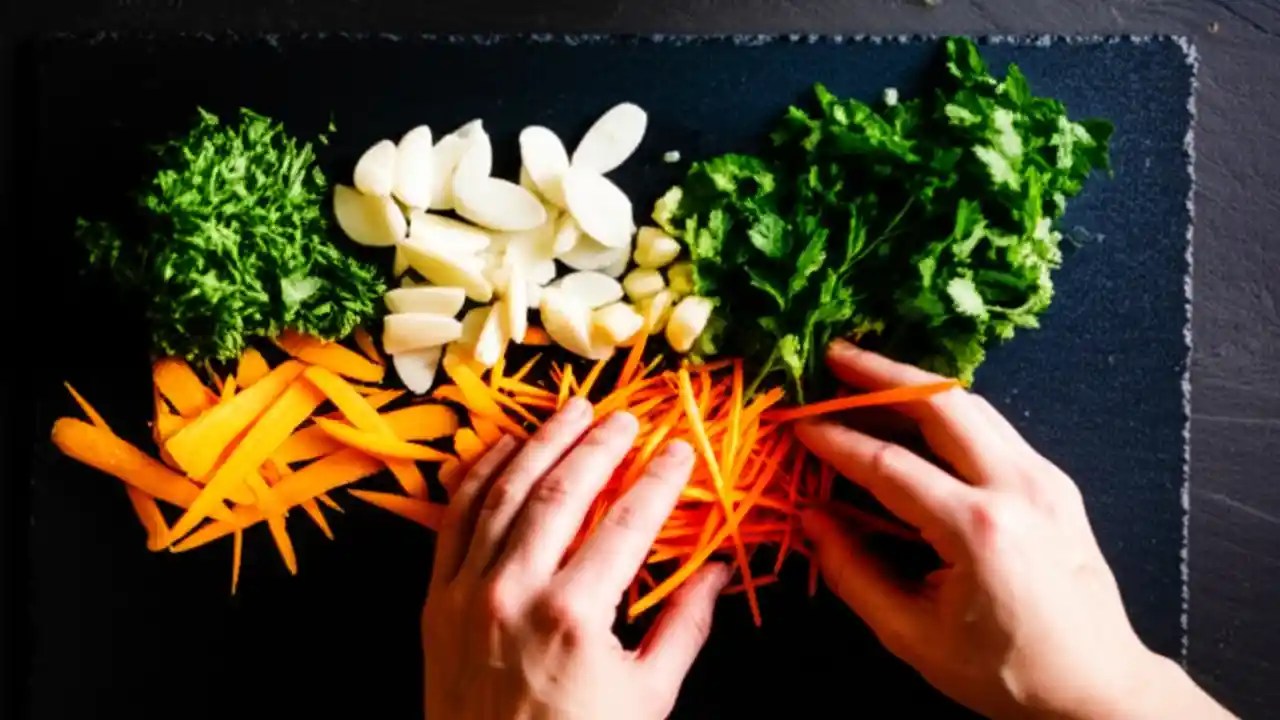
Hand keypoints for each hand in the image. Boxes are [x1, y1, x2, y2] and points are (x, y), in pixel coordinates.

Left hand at [422, 398, 730, 719]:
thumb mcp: (648, 698)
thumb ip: (685, 627)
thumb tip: (720, 571)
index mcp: (576, 617)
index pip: (629, 522)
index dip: (660, 479)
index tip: (681, 450)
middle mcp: (517, 592)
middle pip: (564, 490)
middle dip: (601, 444)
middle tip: (629, 418)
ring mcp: (468, 592)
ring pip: (505, 492)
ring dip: (542, 442)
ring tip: (574, 410)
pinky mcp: (435, 602)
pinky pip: (453, 519)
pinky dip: (478, 475)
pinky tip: (503, 447)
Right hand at [796, 341, 1231, 719]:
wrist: (1097, 687)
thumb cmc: (1003, 672)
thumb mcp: (912, 636)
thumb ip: (853, 572)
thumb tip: (810, 517)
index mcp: (977, 530)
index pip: (889, 466)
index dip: (837, 441)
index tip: (797, 425)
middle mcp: (1016, 487)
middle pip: (940, 405)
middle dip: (881, 374)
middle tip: (833, 357)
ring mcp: (1044, 478)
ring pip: (972, 406)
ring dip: (916, 383)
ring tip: (865, 371)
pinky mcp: (1055, 481)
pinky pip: (993, 427)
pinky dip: (947, 409)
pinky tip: (916, 410)